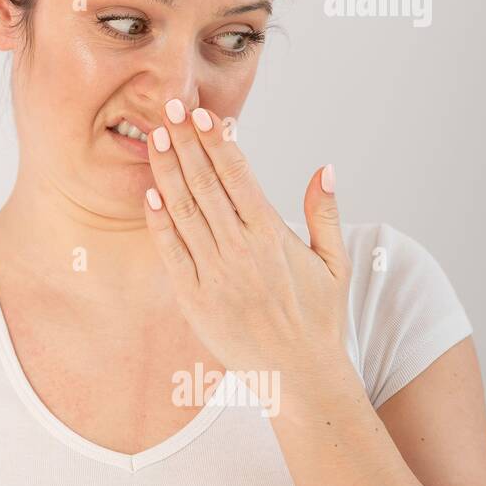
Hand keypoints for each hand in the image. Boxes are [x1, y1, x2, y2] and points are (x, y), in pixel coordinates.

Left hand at [140, 99, 352, 379]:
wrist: (300, 376)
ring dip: (167, 171)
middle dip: (186, 143)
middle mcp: (241, 250)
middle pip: (206, 184)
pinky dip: (159, 221)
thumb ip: (325, 214)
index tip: (203, 114)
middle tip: (169, 109)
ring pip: (184, 211)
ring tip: (155, 138)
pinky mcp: (194, 298)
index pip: (239, 176)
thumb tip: (325, 168)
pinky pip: (171, 252)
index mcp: (273, 236)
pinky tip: (150, 192)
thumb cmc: (320, 318)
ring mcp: (214, 274)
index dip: (218, 142)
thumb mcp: (336, 264)